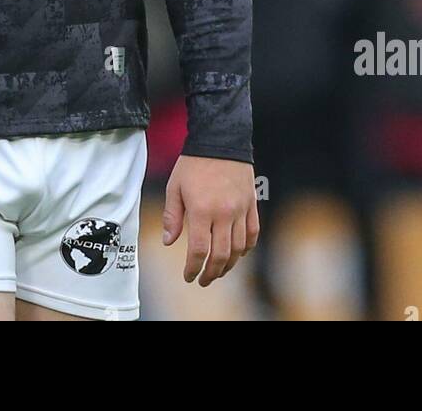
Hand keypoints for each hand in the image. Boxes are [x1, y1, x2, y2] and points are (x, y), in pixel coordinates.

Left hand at [161, 154, 258, 285]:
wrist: (221, 140)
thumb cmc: (193, 164)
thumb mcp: (175, 187)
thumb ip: (172, 216)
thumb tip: (168, 241)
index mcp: (202, 211)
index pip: (199, 251)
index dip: (193, 268)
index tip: (188, 276)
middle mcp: (224, 214)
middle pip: (220, 255)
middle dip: (211, 273)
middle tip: (204, 280)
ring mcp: (240, 210)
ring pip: (238, 249)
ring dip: (228, 265)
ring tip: (218, 271)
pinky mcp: (251, 205)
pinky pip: (253, 233)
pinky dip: (246, 248)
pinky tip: (237, 253)